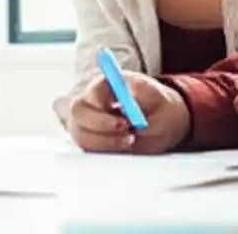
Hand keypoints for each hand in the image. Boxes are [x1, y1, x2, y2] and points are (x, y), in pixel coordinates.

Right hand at [67, 70, 189, 154]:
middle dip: (100, 126)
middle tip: (125, 131)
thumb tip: (132, 84)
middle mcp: (91, 103)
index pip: (92, 92)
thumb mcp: (158, 96)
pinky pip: (88, 150)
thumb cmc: (156, 106)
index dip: (103, 105)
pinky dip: (107, 151)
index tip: (124, 119)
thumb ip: (145, 90)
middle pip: (78, 112)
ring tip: (130, 139)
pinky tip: (124, 147)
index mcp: (105, 86)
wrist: (159, 124)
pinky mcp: (90, 142)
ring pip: (82, 135)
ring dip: (106, 142)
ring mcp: (87, 124)